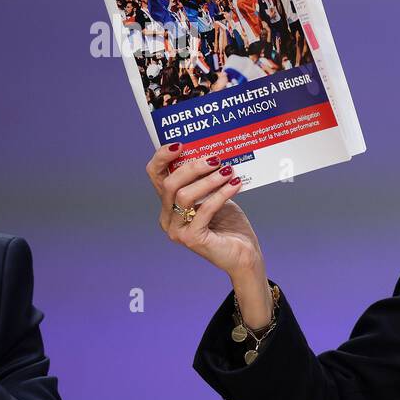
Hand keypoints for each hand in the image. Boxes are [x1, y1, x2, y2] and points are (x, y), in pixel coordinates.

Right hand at [146, 143, 261, 280]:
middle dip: (192, 167)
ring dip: (209, 180)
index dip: (163, 157)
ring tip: (229, 171)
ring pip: (185, 196)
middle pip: (169, 184)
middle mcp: (168, 218)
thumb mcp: (215, 196)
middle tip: (215, 159)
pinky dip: (221, 194)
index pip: (156, 176)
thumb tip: (212, 153)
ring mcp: (177, 230)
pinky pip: (204, 209)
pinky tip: (235, 185)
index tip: (181, 144)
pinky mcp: (191, 239)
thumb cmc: (229, 225)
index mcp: (169, 205)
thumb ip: (206, 180)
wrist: (244, 256)